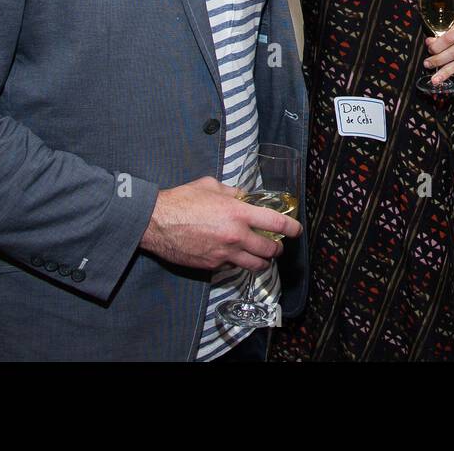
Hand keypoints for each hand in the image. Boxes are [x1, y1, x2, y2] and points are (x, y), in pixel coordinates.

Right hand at [139, 176, 300, 272]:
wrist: (156, 222)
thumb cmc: (182, 200)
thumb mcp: (211, 186)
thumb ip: (232, 192)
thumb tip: (243, 196)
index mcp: (238, 213)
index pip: (275, 223)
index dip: (292, 228)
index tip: (296, 230)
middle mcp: (235, 236)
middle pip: (270, 250)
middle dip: (278, 249)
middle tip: (277, 246)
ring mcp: (224, 254)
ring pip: (255, 265)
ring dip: (262, 261)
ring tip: (261, 256)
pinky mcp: (212, 265)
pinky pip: (232, 267)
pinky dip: (237, 262)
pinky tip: (233, 255)